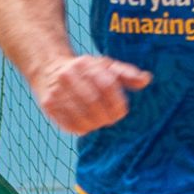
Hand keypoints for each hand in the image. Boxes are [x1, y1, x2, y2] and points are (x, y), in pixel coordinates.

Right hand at [32, 53, 150, 136]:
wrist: (49, 69)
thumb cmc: (85, 71)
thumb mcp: (106, 66)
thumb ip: (127, 73)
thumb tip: (146, 80)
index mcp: (86, 64)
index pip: (107, 86)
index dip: (117, 103)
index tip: (121, 111)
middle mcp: (69, 75)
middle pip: (94, 103)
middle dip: (107, 116)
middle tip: (110, 119)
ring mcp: (56, 91)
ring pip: (82, 117)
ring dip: (95, 124)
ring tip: (98, 121)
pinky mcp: (48, 105)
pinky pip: (69, 125)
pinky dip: (82, 128)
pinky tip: (86, 124)